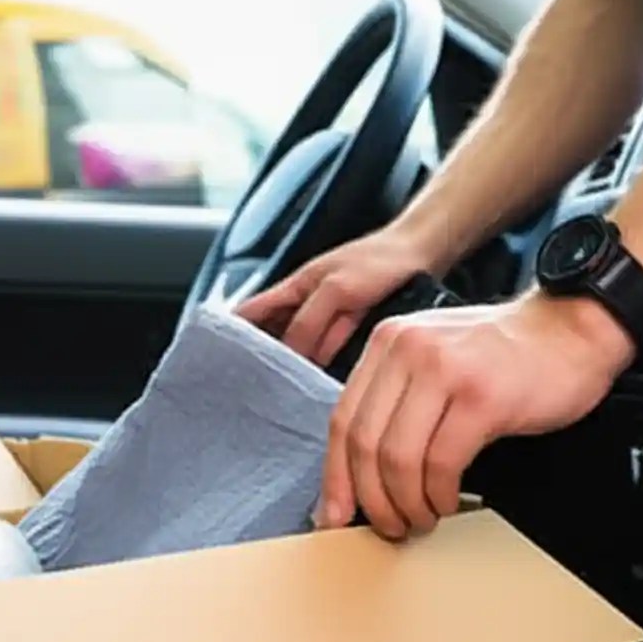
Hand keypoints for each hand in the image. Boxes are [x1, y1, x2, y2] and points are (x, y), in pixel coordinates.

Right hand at [235, 227, 434, 365]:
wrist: (423, 253)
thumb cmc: (379, 259)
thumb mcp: (336, 291)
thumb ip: (308, 323)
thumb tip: (290, 356)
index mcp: (294, 287)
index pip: (250, 312)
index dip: (232, 331)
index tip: (220, 357)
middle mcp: (307, 302)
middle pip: (274, 333)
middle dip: (264, 355)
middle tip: (254, 384)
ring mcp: (329, 315)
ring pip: (302, 345)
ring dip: (296, 363)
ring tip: (284, 389)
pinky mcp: (351, 327)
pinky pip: (328, 350)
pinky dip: (322, 364)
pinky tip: (320, 380)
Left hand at [314, 292, 635, 539]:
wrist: (572, 328)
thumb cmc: (505, 353)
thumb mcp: (433, 355)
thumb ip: (396, 396)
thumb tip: (361, 467)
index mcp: (388, 342)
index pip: (341, 419)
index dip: (335, 476)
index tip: (334, 512)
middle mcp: (407, 350)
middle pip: (363, 443)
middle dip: (370, 499)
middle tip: (385, 526)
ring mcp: (444, 370)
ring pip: (398, 457)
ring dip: (405, 503)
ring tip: (419, 518)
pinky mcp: (482, 396)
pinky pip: (441, 462)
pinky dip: (439, 493)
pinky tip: (447, 501)